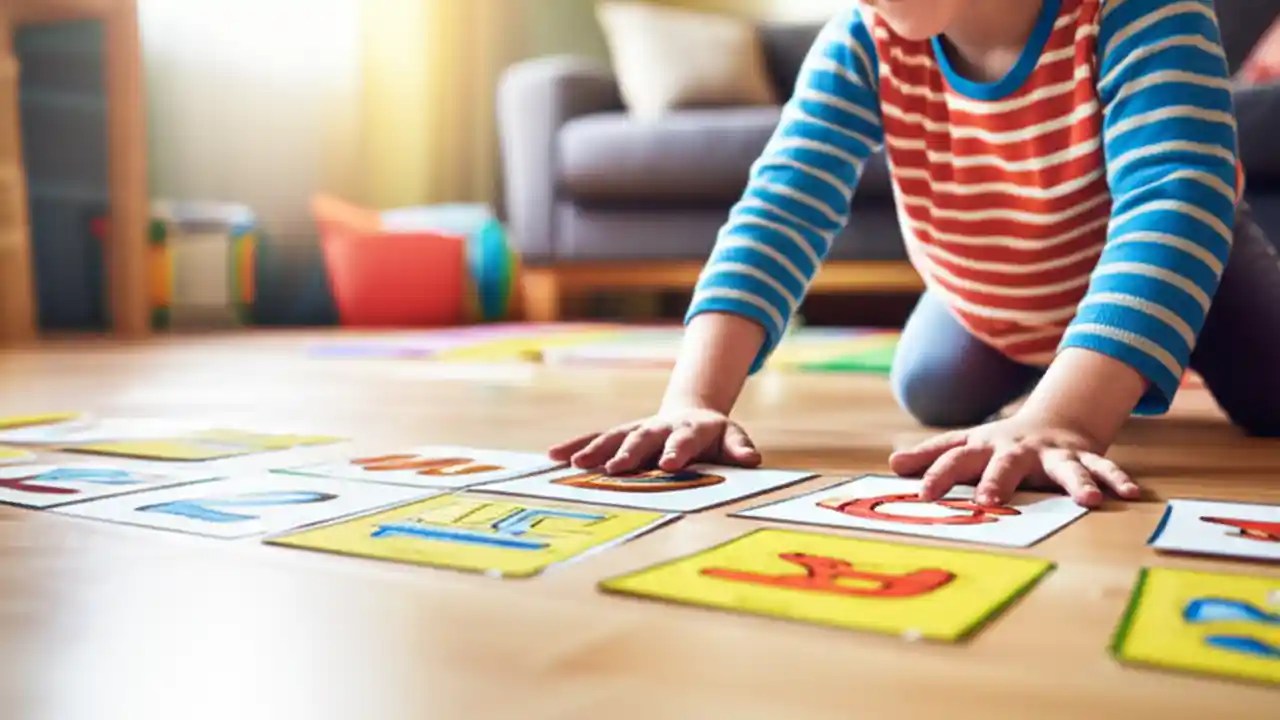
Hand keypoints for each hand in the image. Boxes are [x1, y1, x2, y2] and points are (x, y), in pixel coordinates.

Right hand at [549, 407, 761, 473]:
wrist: (690, 415)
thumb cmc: (715, 438)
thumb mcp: (732, 439)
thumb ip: (739, 449)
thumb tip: (751, 459)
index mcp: (692, 428)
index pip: (686, 439)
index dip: (678, 450)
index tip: (669, 464)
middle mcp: (661, 426)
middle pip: (644, 437)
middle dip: (630, 452)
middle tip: (616, 468)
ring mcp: (638, 428)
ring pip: (615, 437)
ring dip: (595, 450)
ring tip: (576, 464)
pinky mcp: (621, 434)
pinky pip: (596, 439)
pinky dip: (576, 446)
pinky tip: (553, 456)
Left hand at [888, 412, 1141, 508]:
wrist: (1050, 422)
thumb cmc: (996, 446)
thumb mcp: (964, 446)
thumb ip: (931, 457)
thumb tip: (892, 464)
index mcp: (984, 448)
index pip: (955, 459)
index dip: (937, 475)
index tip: (922, 495)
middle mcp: (1017, 450)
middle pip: (1006, 464)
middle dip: (998, 480)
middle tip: (988, 500)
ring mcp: (1051, 453)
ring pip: (1064, 466)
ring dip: (1076, 481)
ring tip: (1088, 500)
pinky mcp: (1081, 456)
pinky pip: (1102, 467)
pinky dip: (1116, 479)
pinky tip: (1131, 493)